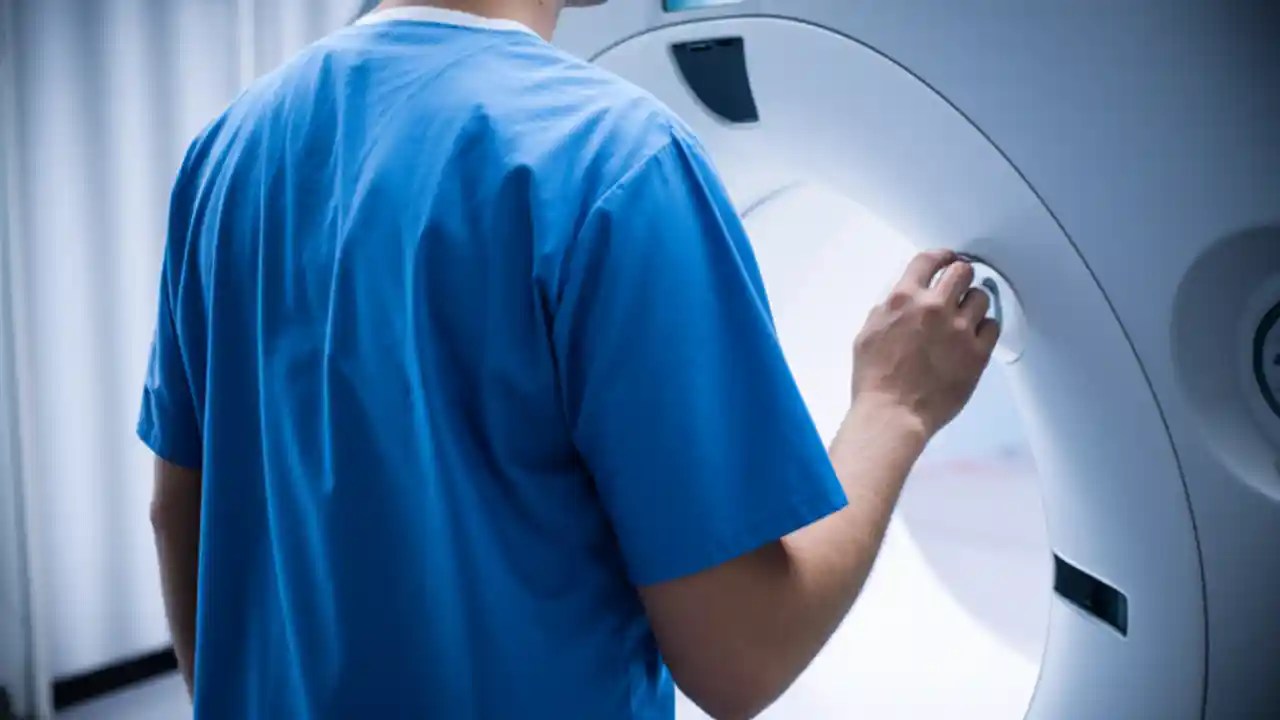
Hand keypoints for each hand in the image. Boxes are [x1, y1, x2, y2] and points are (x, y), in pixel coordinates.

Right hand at [850, 249, 999, 437]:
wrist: (893, 413)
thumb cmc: (875, 380)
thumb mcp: (867, 333)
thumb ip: (888, 310)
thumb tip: (903, 299)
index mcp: (903, 299)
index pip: (929, 260)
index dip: (942, 256)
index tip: (948, 259)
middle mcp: (934, 308)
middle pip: (962, 271)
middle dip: (961, 276)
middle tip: (960, 287)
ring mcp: (959, 330)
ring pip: (982, 296)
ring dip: (973, 303)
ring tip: (965, 317)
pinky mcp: (977, 352)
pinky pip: (993, 326)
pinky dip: (985, 328)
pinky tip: (973, 337)